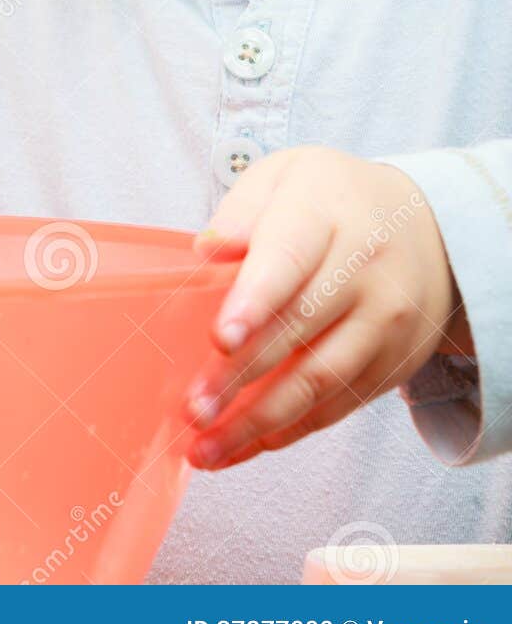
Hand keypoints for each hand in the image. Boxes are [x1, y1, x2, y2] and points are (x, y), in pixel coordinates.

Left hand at [181, 145, 473, 470]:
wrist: (429, 229)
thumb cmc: (334, 200)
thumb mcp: (287, 175)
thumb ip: (243, 208)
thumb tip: (208, 249)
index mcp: (326, 215)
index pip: (289, 261)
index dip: (254, 302)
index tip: (221, 339)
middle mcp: (363, 271)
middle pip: (297, 330)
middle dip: (241, 377)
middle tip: (193, 409)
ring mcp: (384, 322)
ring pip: (319, 381)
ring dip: (258, 421)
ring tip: (205, 447)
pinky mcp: (393, 364)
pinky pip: (337, 406)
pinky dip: (289, 431)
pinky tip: (244, 444)